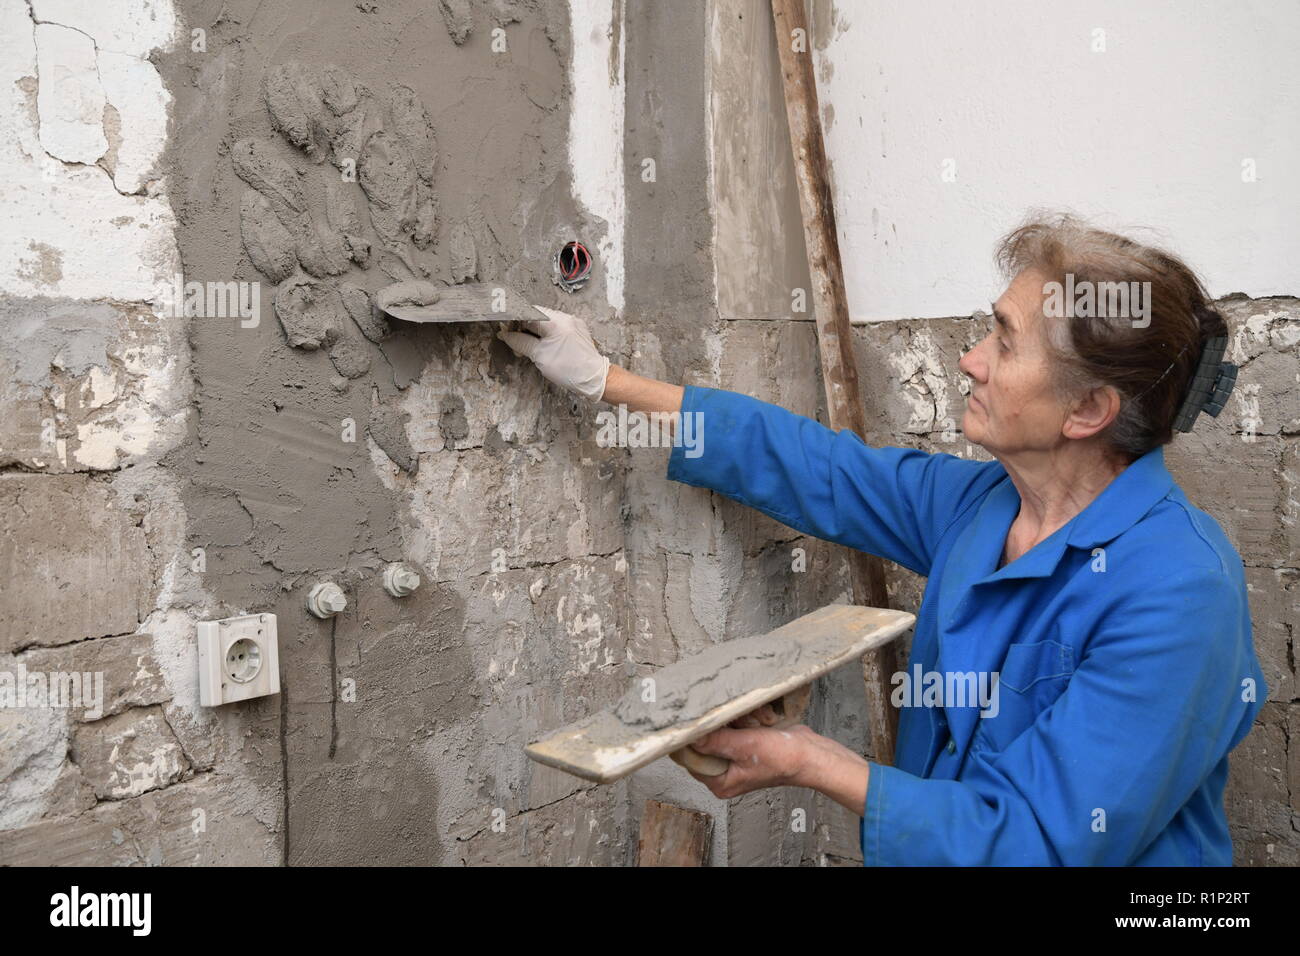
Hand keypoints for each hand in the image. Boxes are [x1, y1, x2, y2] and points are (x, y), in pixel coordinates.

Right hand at [496, 305, 609, 400]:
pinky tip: (542, 346)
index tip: (503, 324)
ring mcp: (572, 323)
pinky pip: (557, 328)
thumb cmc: (569, 369)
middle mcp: (565, 318)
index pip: (528, 312)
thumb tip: (505, 335)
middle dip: (523, 326)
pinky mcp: (577, 331)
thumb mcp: (539, 356)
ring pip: (546, 322)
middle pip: (537, 316)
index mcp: (555, 321)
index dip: (514, 318)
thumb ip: (521, 342)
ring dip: (534, 331)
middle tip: (514, 339)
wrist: (594, 378)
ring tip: (527, 346)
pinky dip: (546, 334)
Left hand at [684, 723, 818, 799]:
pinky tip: (760, 721)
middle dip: (722, 726)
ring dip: (737, 721)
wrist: (811, 754)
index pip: (691, 759)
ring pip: (721, 730)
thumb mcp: (745, 746)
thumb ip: (715, 741)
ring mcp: (734, 759)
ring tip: (754, 723)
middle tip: (739, 723)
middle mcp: (725, 773)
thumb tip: (689, 736)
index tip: (700, 721)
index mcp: (720, 782)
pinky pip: (735, 727)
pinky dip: (746, 720)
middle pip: (705, 742)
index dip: (693, 739)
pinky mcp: (744, 746)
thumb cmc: (784, 758)